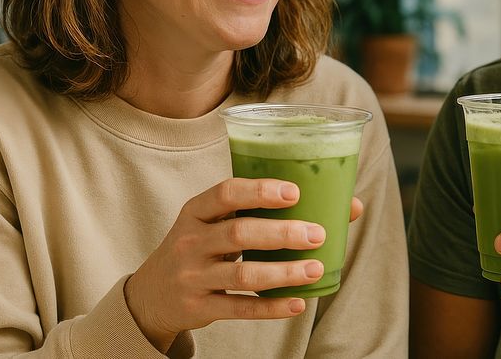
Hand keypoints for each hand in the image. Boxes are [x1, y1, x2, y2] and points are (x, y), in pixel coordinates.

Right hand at [125, 178, 363, 351]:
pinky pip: (239, 308)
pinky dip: (270, 307)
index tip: (294, 192)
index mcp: (196, 211)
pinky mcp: (198, 307)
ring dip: (283, 272)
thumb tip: (349, 205)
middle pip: (239, 233)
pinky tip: (297, 302)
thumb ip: (266, 211)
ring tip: (316, 269)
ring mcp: (192, 276)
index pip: (225, 193)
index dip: (260, 191)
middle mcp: (190, 241)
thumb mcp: (217, 222)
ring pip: (242, 274)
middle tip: (317, 234)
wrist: (150, 294)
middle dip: (282, 233)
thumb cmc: (201, 246)